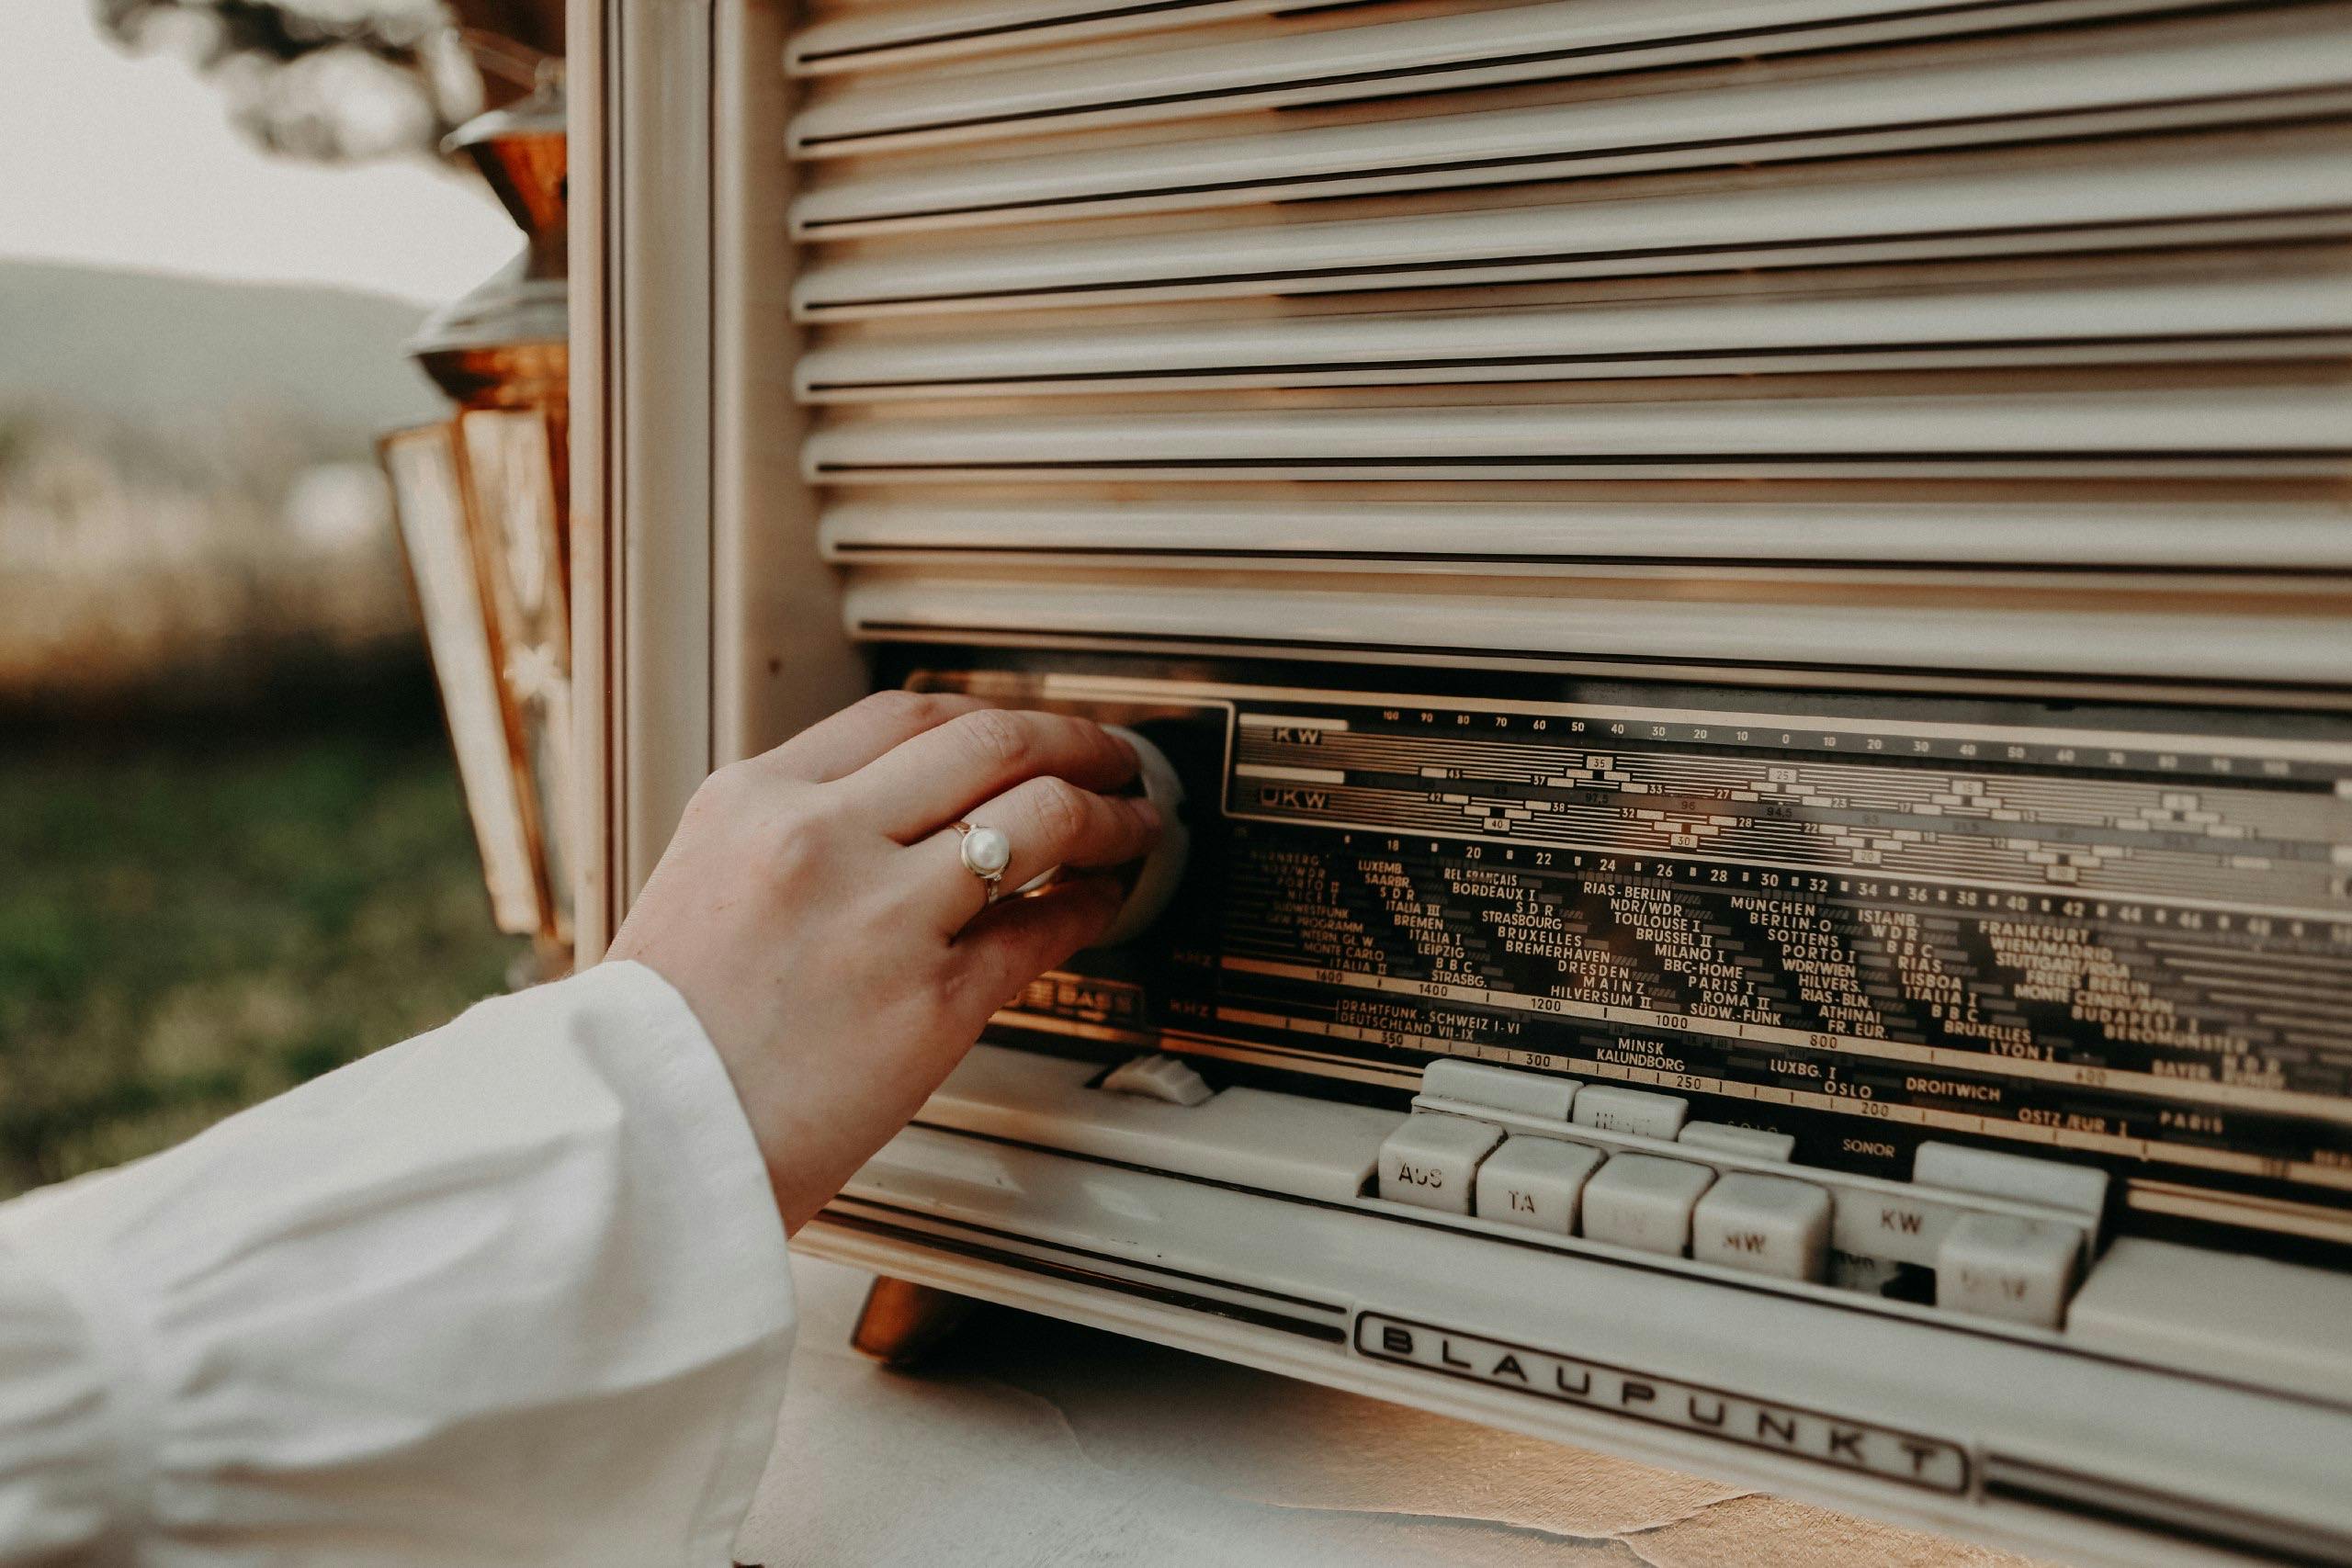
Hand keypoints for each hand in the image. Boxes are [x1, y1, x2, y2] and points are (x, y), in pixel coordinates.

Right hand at [605, 693, 1159, 1231]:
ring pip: (1040, 816)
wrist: (636, 1146)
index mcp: (754, 800)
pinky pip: (1043, 930)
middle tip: (1113, 757)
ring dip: (1110, 813)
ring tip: (1135, 822)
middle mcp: (820, 838)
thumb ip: (792, 838)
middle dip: (1074, 741)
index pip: (904, 715)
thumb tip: (895, 815)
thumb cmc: (663, 1039)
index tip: (1025, 733)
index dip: (989, 718)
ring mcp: (881, 915)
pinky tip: (1102, 903)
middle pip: (991, 742)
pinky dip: (1091, 906)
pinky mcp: (931, 1003)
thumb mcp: (701, 886)